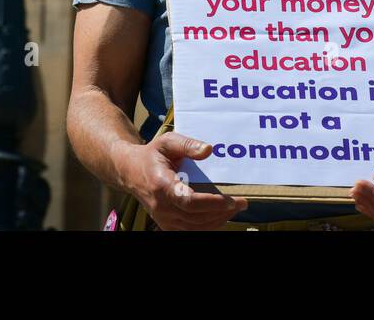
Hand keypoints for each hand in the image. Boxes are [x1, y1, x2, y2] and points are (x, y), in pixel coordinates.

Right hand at [123, 131, 247, 230]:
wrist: (130, 171)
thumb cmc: (152, 155)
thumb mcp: (168, 142)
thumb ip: (188, 144)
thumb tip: (209, 150)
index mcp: (162, 185)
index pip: (189, 201)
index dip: (213, 203)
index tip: (232, 200)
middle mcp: (161, 206)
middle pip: (196, 217)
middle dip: (222, 212)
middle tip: (242, 203)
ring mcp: (162, 218)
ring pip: (194, 227)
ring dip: (217, 220)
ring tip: (234, 209)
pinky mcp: (165, 224)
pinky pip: (189, 231)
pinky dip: (206, 226)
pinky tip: (220, 217)